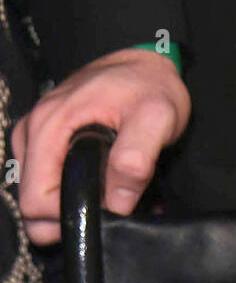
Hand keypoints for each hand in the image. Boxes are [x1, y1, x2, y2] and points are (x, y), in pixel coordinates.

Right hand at [12, 48, 191, 243]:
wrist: (145, 64)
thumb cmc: (150, 87)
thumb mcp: (156, 119)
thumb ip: (136, 157)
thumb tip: (116, 202)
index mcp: (49, 126)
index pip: (34, 201)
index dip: (67, 218)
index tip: (102, 214)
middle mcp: (32, 131)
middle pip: (30, 205)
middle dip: (68, 216)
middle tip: (107, 209)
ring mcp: (35, 137)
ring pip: (38, 197)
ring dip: (71, 206)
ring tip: (108, 195)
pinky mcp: (45, 143)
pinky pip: (47, 183)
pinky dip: (70, 193)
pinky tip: (99, 187)